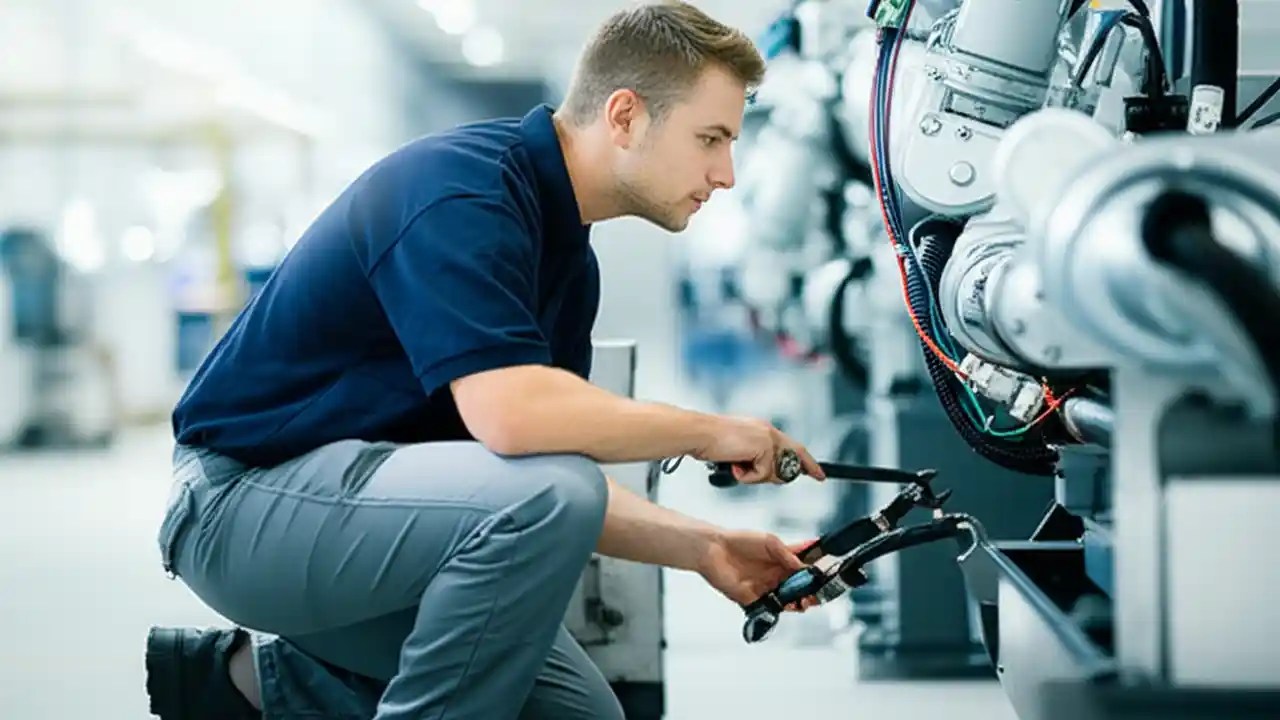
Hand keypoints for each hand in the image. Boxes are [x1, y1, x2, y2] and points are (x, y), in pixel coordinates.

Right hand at [696, 416, 824, 484]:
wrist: (698, 433)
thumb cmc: (709, 441)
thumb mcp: (738, 450)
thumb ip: (755, 458)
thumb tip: (766, 473)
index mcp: (763, 429)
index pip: (794, 447)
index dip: (808, 463)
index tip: (819, 474)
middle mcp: (768, 431)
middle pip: (788, 463)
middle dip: (774, 475)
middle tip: (748, 469)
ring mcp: (767, 438)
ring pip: (774, 473)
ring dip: (753, 475)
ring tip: (735, 464)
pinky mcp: (763, 447)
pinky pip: (761, 475)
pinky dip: (746, 476)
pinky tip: (734, 465)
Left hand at [696, 530, 821, 610]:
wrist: (714, 551)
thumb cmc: (739, 541)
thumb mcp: (770, 542)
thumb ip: (788, 555)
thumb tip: (804, 568)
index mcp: (781, 559)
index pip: (804, 565)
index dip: (817, 569)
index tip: (828, 573)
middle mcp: (776, 575)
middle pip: (800, 587)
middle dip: (812, 590)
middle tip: (818, 592)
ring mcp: (767, 588)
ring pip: (790, 600)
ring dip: (801, 601)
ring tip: (806, 600)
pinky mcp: (755, 599)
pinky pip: (772, 608)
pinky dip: (783, 609)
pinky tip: (790, 605)